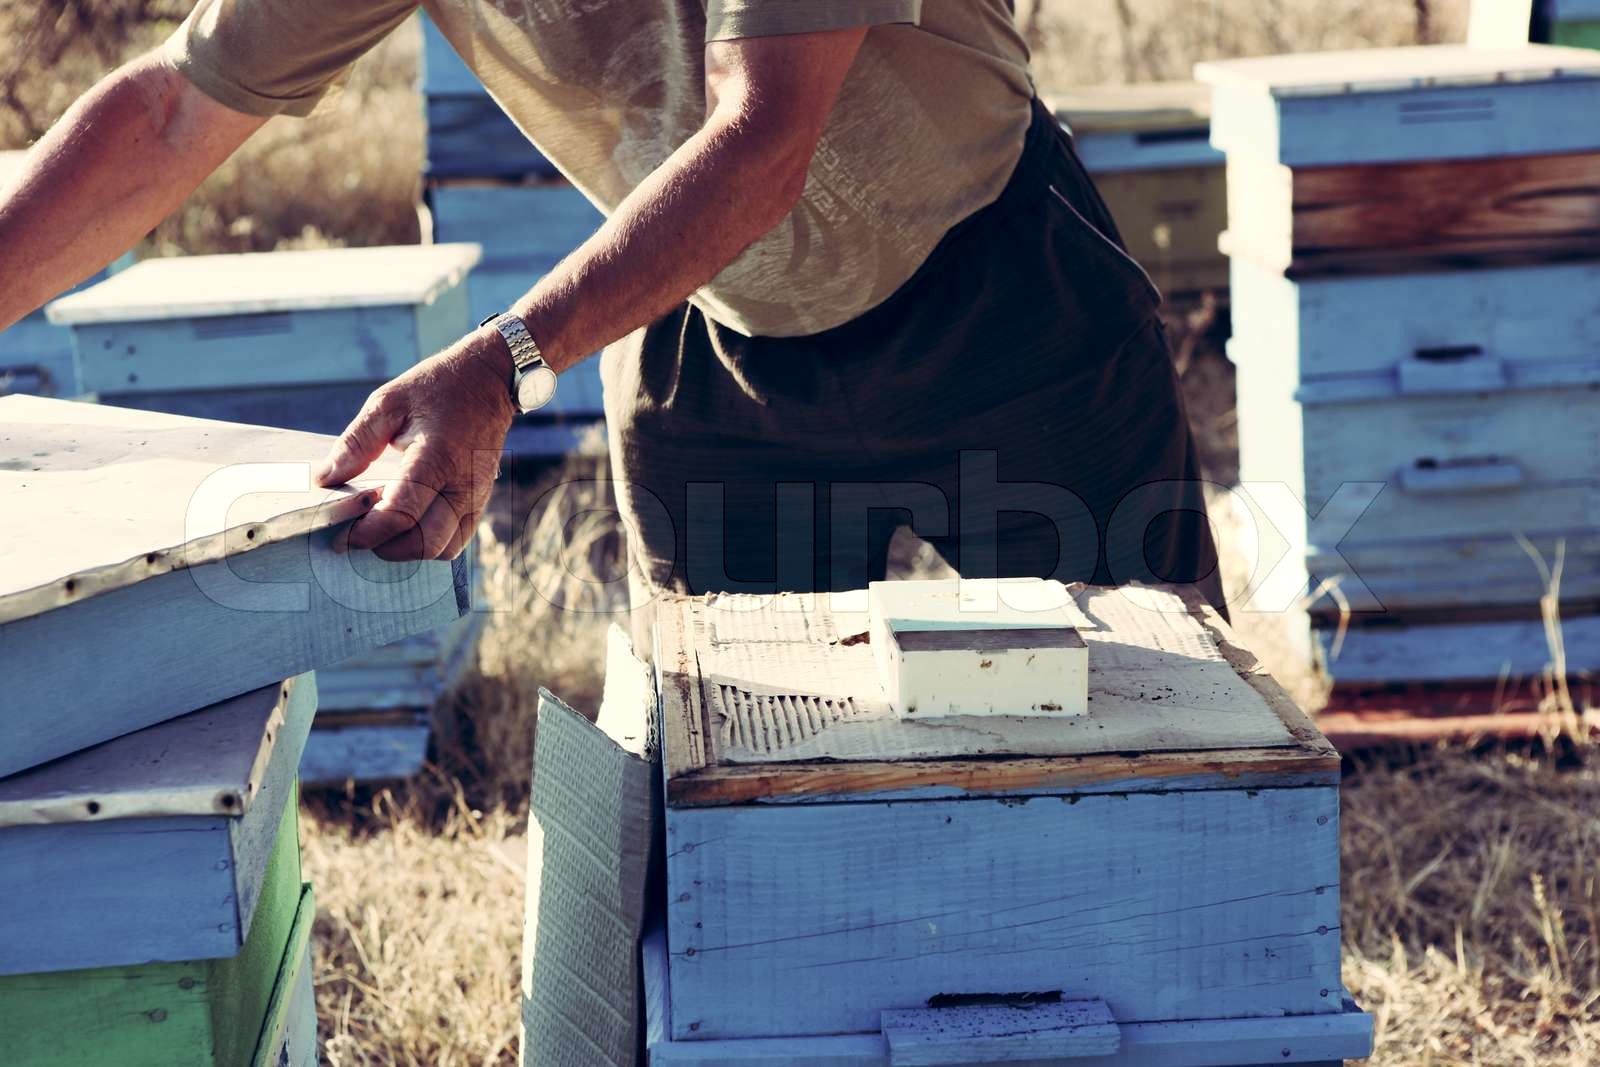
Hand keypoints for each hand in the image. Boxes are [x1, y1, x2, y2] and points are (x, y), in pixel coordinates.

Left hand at [315, 329, 515, 560]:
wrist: (488, 382)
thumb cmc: (436, 388)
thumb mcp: (387, 404)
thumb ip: (355, 444)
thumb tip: (324, 480)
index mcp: (436, 458)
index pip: (400, 515)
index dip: (366, 533)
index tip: (339, 534)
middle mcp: (462, 484)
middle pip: (424, 543)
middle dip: (386, 547)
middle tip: (358, 534)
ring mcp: (476, 496)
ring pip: (443, 549)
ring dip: (408, 548)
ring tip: (383, 528)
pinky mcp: (480, 501)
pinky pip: (456, 540)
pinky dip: (428, 542)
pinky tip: (407, 523)